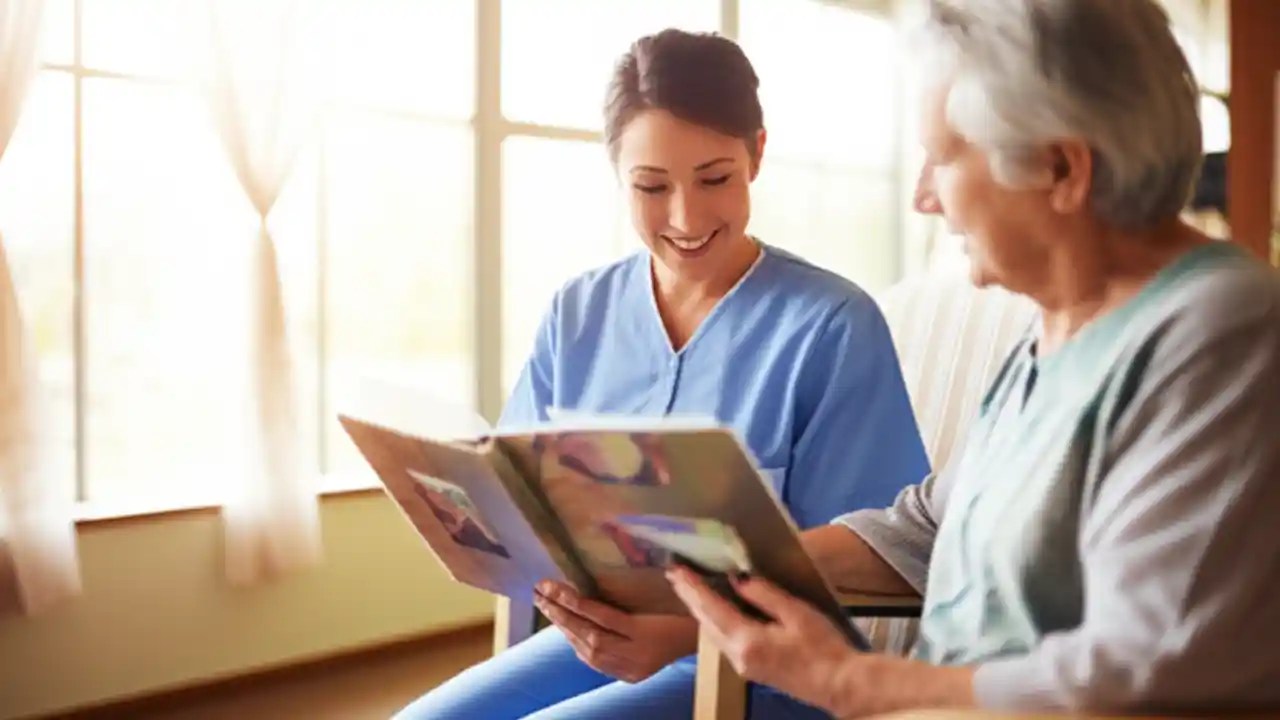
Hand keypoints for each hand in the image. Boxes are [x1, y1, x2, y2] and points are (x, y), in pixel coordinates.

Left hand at [534, 580, 698, 682]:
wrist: (706, 640)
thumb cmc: (687, 607)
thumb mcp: (666, 591)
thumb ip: (633, 587)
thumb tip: (595, 571)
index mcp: (647, 631)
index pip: (602, 616)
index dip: (575, 601)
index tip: (552, 585)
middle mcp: (637, 654)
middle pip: (590, 635)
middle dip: (561, 614)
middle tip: (540, 595)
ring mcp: (633, 668)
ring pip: (589, 651)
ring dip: (566, 629)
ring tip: (547, 608)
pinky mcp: (630, 676)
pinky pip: (597, 662)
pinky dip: (579, 645)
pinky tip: (567, 630)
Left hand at [666, 565, 854, 711]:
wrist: (839, 684)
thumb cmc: (823, 648)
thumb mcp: (796, 612)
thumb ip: (763, 594)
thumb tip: (737, 579)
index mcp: (747, 640)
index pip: (711, 608)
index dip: (692, 587)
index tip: (676, 569)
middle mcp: (738, 656)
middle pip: (705, 622)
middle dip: (690, 597)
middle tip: (675, 574)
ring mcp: (743, 665)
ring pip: (711, 633)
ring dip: (700, 609)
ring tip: (690, 588)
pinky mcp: (751, 669)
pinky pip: (723, 640)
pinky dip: (714, 621)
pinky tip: (715, 610)